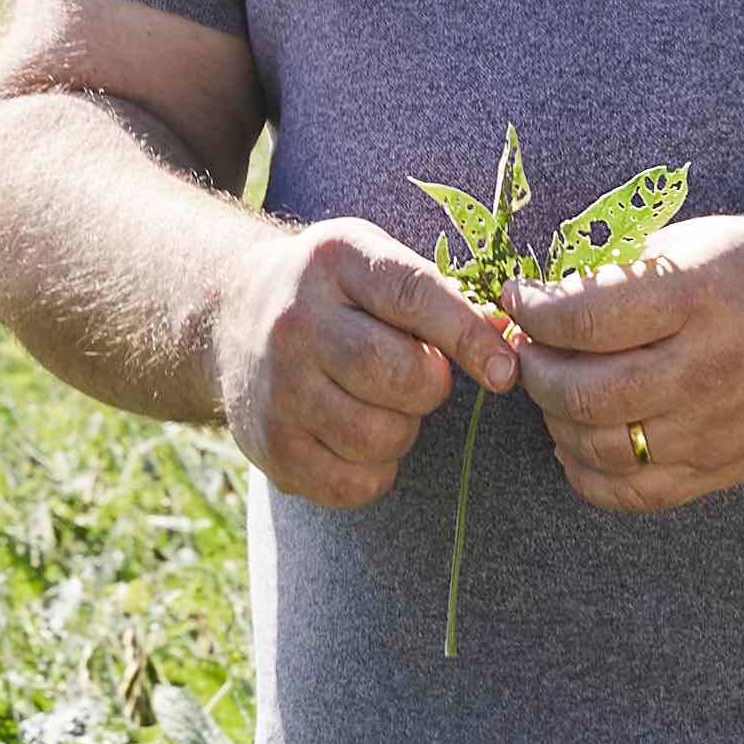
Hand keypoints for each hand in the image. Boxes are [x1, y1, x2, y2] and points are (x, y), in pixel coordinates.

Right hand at [211, 217, 517, 508]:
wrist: (231, 315)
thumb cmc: (333, 292)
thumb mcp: (373, 262)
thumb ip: (439, 297)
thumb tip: (511, 342)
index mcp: (333, 260)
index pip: (414, 297)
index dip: (468, 337)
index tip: (504, 371)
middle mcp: (295, 323)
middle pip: (398, 375)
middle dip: (429, 385)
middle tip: (417, 376)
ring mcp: (277, 389)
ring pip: (380, 436)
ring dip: (402, 429)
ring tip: (380, 403)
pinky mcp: (271, 448)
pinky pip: (355, 483)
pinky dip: (376, 469)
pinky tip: (356, 436)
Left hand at [509, 211, 743, 513]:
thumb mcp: (700, 242)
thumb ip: (623, 273)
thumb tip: (545, 299)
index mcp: (697, 298)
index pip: (582, 318)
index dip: (532, 311)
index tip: (518, 299)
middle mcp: (704, 371)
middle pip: (582, 392)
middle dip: (534, 369)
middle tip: (528, 347)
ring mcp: (715, 430)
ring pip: (598, 448)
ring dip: (554, 419)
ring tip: (554, 388)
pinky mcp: (723, 470)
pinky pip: (635, 494)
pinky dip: (588, 474)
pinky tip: (577, 441)